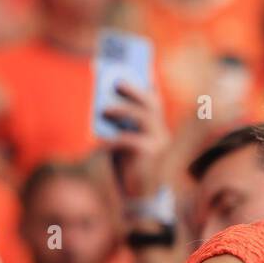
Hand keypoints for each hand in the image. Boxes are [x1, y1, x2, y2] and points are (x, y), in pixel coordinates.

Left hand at [102, 82, 169, 199]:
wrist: (139, 195)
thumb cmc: (128, 165)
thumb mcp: (122, 139)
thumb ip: (118, 124)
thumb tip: (101, 105)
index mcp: (156, 126)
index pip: (154, 98)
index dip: (145, 82)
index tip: (133, 67)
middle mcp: (162, 131)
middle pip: (152, 103)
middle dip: (134, 89)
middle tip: (115, 82)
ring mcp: (159, 143)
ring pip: (146, 117)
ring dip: (124, 110)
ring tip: (103, 110)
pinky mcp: (151, 155)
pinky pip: (132, 140)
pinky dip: (115, 139)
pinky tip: (101, 142)